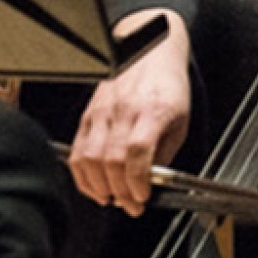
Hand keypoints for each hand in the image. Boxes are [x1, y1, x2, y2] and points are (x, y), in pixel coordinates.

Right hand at [68, 12, 191, 212]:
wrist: (149, 51)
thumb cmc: (167, 84)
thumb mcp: (180, 120)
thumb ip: (165, 153)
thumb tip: (151, 183)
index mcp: (152, 111)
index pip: (137, 151)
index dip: (137, 181)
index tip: (143, 197)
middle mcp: (123, 110)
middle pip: (112, 160)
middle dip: (120, 191)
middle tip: (131, 205)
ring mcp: (102, 112)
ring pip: (89, 158)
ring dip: (99, 186)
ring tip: (111, 198)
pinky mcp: (87, 115)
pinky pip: (77, 150)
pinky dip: (82, 174)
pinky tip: (94, 185)